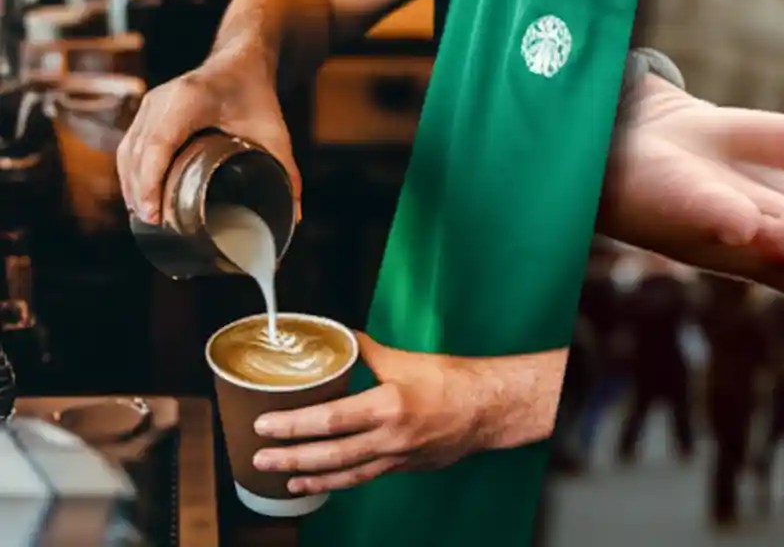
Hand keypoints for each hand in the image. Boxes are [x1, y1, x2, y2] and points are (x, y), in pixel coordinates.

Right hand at [116, 44, 299, 222]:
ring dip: (132, 184)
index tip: (155, 212)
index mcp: (191, 98)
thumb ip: (286, 171)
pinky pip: (131, 144)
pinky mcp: (148, 110)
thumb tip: (295, 215)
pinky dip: (131, 171)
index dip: (152, 180)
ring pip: (130, 149)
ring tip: (145, 216)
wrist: (241, 61)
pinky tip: (138, 195)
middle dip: (140, 190)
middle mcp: (163, 98)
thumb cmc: (256, 93)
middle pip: (139, 150)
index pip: (160, 142)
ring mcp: (152, 103)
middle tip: (153, 223)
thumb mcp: (275, 131)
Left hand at [252, 334, 562, 494]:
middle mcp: (390, 437)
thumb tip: (337, 335)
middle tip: (259, 458)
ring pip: (345, 474)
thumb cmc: (451, 380)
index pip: (331, 419)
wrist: (487, 409)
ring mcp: (397, 457)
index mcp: (388, 405)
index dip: (294, 424)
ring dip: (309, 477)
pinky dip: (336, 483)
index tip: (266, 424)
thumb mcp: (405, 359)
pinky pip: (363, 479)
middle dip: (291, 457)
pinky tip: (316, 483)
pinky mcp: (404, 467)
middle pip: (330, 453)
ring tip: (281, 479)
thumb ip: (366, 350)